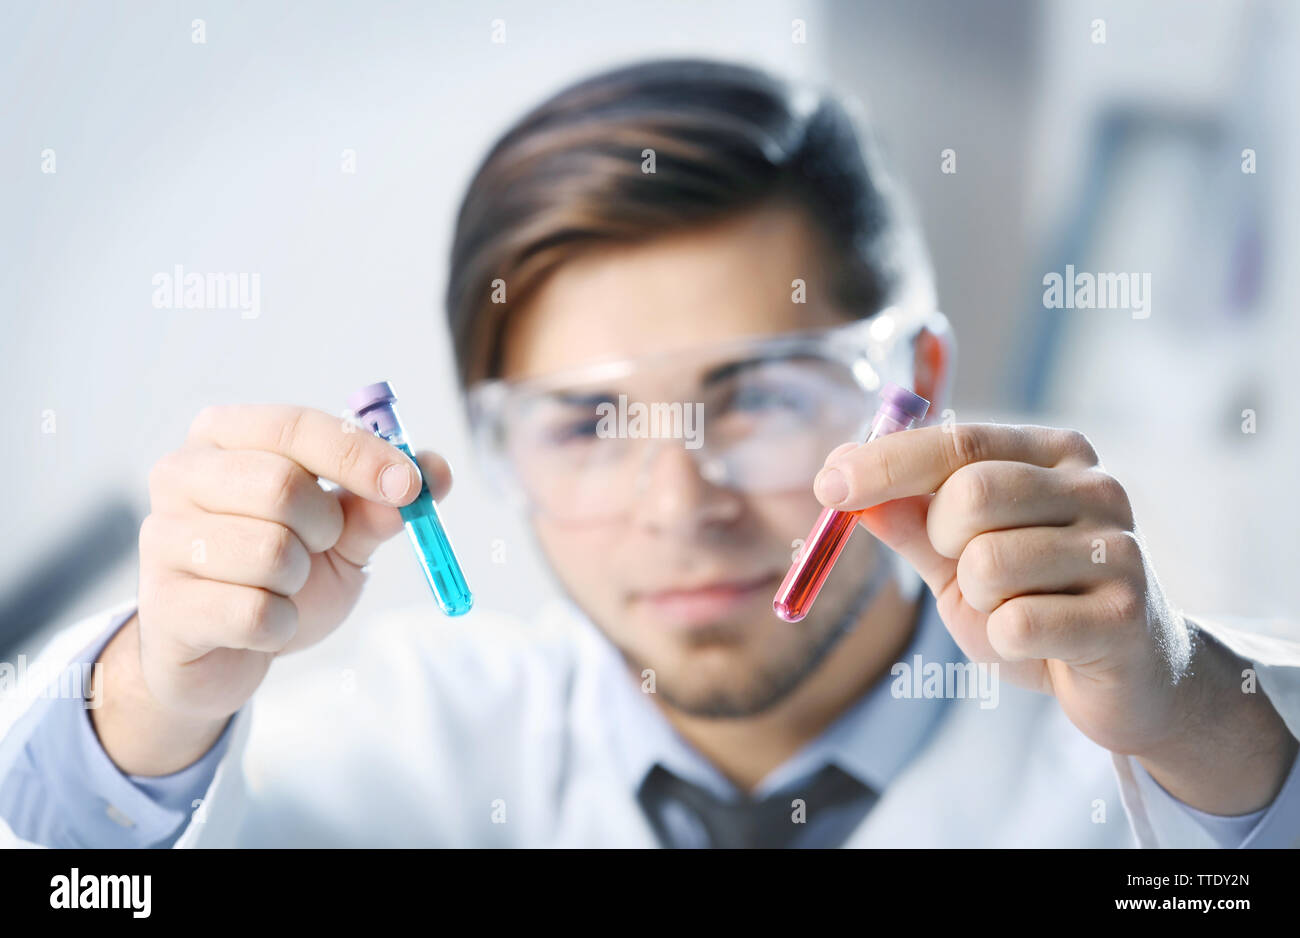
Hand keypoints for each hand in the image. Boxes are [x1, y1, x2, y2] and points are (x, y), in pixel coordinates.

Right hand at [94, 404, 451, 774]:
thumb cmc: (282, 574)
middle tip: (318, 546)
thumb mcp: (341, 533)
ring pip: (271, 553)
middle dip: (324, 528)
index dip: (361, 455)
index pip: (296, 426)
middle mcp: (180, 474)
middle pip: (281, 487)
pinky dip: (281, 626)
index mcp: (224, 435)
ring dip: (299, 581)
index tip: (410, 487)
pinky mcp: (164, 605)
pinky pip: (255, 613)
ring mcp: (162, 538)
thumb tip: (436, 471)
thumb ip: (382, 502)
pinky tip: (262, 624)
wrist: (224, 652)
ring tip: (280, 586)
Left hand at [815, 423, 1295, 813]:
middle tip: (967, 570)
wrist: (1127, 676)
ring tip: (1014, 611)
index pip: (956, 441)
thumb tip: (839, 477)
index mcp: (1054, 455)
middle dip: (943, 541)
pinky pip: (1018, 624)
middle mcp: (1095, 488)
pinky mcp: (1125, 617)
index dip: (885, 463)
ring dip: (978, 601)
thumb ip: (908, 519)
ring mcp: (1118, 549)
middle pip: (971, 494)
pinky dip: (1003, 643)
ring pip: (989, 563)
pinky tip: (1038, 644)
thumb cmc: (1034, 602)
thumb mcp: (957, 558)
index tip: (827, 485)